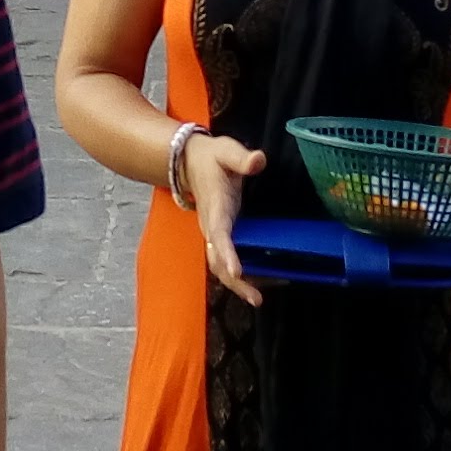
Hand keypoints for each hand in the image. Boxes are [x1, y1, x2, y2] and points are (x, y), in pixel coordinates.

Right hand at [185, 134, 270, 307]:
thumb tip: (258, 161)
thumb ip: (242, 158)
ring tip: (258, 299)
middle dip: (234, 281)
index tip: (235, 271)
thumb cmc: (212, 157)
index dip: (226, 253)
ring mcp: (214, 232)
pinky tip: (261, 282)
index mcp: (215, 206)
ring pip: (220, 264)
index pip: (218, 233)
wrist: (189, 162)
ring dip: (238, 284)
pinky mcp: (220, 235)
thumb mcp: (226, 151)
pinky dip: (241, 274)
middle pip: (217, 259)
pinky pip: (226, 260)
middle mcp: (212, 225)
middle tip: (255, 298)